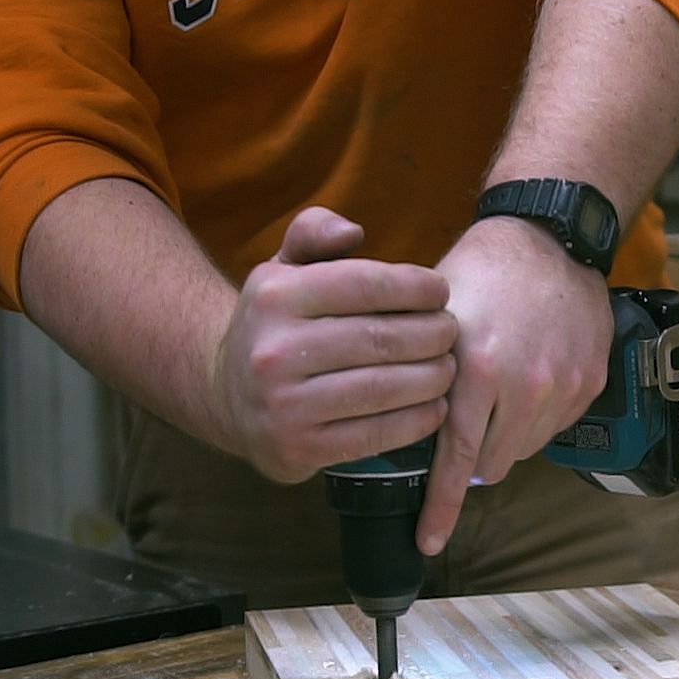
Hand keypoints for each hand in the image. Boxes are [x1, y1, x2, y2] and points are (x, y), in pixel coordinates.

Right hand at [213, 207, 458, 482]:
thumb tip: (353, 230)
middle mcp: (273, 351)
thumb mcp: (282, 268)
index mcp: (274, 296)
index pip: (364, 284)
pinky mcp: (298, 448)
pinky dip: (416, 421)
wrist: (227, 396)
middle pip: (381, 339)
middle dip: (432, 335)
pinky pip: (375, 434)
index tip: (441, 292)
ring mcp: (284, 405)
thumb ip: (314, 232)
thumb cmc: (276, 324)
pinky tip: (435, 408)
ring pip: (383, 388)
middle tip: (452, 333)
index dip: (415, 287)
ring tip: (448, 368)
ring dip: (432, 378)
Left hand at [418, 216, 611, 553]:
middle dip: (470, 458)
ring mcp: (563, 388)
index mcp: (478, 370)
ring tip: (495, 397)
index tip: (428, 543)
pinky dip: (534, 420)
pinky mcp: (589, 385)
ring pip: (523, 450)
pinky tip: (525, 384)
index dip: (441, 507)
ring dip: (503, 439)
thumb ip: (420, 377)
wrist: (548, 239)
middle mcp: (525, 386)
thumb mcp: (434, 318)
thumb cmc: (479, 273)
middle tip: (460, 429)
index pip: (455, 459)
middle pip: (491, 464)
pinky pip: (554, 428)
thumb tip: (398, 429)